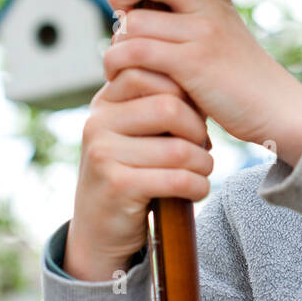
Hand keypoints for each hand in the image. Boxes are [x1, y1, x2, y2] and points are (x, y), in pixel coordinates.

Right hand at [64, 65, 213, 280]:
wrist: (101, 228)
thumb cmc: (133, 173)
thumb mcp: (137, 132)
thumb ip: (158, 103)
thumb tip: (201, 79)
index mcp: (105, 102)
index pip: (149, 72)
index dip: (184, 92)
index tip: (195, 116)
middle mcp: (98, 122)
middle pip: (169, 107)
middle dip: (198, 130)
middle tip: (203, 146)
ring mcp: (103, 154)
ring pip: (179, 148)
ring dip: (203, 164)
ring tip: (202, 171)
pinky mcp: (117, 186)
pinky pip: (177, 179)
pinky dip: (198, 186)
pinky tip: (197, 190)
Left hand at [103, 0, 301, 160]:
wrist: (276, 110)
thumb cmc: (239, 82)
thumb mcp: (221, 39)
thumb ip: (187, 21)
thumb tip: (134, 15)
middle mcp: (210, 8)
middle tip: (119, 10)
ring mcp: (202, 33)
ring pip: (134, 21)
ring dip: (115, 42)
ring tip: (120, 60)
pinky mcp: (191, 63)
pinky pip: (136, 51)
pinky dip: (118, 63)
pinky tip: (122, 75)